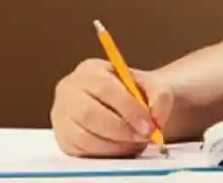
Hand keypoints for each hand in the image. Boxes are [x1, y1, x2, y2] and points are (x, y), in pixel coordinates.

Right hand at [51, 59, 173, 157]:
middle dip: (120, 129)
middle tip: (144, 137)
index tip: (149, 124)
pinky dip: (106, 153)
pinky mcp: (64, 139)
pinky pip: (83, 151)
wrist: (126, 107)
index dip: (127, 108)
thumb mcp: (153, 87)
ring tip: (135, 142)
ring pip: (84, 136)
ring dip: (115, 144)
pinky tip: (122, 147)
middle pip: (88, 113)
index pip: (104, 87)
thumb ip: (160, 97)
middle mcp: (69, 90)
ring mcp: (62, 115)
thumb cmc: (135, 94)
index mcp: (90, 70)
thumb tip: (156, 118)